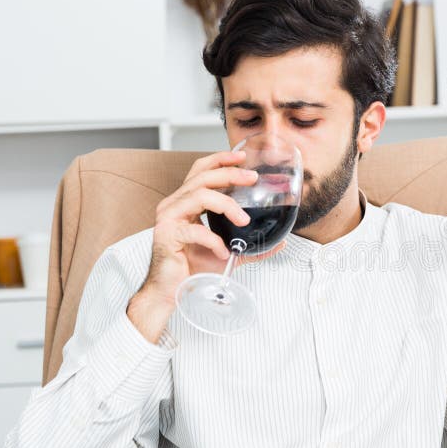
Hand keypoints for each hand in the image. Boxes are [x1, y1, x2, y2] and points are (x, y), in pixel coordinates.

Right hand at [141, 149, 284, 307]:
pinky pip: (195, 230)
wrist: (172, 290)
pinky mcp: (166, 235)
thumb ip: (252, 245)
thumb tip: (280, 243)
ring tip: (243, 220)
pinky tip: (224, 251)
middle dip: (230, 174)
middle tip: (252, 178)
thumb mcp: (230, 252)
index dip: (221, 160)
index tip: (242, 157)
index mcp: (186, 202)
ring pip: (199, 195)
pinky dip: (214, 241)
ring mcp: (168, 218)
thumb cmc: (194, 267)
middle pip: (202, 177)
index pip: (201, 171)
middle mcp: (174, 205)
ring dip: (226, 205)